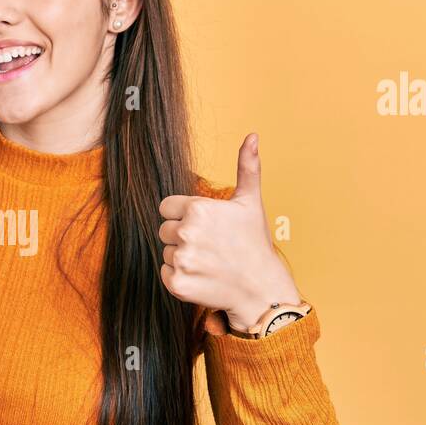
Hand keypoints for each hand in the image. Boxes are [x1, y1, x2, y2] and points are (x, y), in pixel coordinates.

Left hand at [157, 132, 299, 329]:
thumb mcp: (250, 202)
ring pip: (166, 252)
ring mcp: (181, 259)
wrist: (261, 288)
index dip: (183, 216)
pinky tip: (202, 277)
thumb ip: (246, 167)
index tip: (204, 226)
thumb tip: (252, 136)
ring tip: (209, 262)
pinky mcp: (177, 283)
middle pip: (164, 230)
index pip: (166, 207)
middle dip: (182, 237)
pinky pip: (165, 273)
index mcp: (198, 209)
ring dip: (182, 257)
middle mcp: (187, 232)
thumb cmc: (254, 242)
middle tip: (209, 246)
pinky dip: (180, 277)